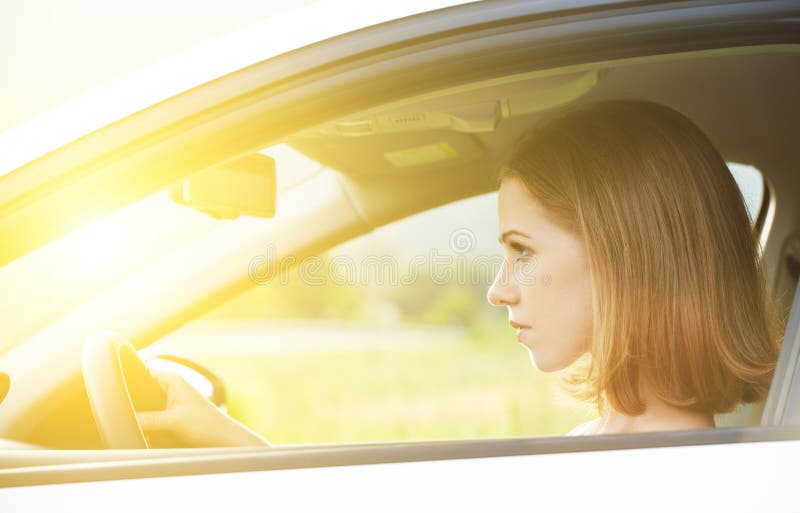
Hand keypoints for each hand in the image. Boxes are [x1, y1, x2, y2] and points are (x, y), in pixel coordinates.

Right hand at [136, 369, 269, 447]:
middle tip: (124, 414)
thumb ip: (148, 419)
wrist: (223, 438)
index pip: (142, 372)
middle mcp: (171, 387)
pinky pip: (152, 416)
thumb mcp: (173, 420)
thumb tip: (127, 420)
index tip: (115, 392)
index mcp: (172, 379)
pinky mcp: (172, 414)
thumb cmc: (205, 423)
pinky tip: (145, 432)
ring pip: (146, 405)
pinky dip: (148, 423)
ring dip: (141, 415)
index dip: (129, 380)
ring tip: (139, 425)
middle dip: (134, 403)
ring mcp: (171, 400)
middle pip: (142, 391)